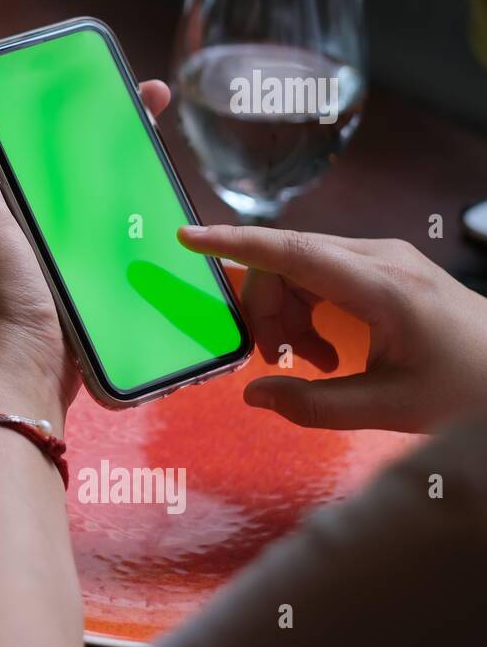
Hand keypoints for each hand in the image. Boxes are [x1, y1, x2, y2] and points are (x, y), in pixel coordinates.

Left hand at [0, 77, 172, 422]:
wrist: (22, 380)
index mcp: (4, 203)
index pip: (39, 139)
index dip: (68, 105)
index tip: (102, 76)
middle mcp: (34, 226)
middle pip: (83, 165)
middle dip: (118, 131)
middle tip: (159, 101)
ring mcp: (68, 258)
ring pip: (111, 204)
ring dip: (141, 176)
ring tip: (175, 149)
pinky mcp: (96, 287)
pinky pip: (126, 248)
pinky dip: (151, 228)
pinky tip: (181, 213)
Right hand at [179, 224, 486, 431]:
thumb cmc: (467, 390)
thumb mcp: (390, 409)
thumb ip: (315, 406)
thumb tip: (255, 396)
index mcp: (382, 286)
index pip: (292, 252)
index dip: (234, 243)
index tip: (187, 237)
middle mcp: (380, 258)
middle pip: (286, 262)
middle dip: (265, 309)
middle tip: (275, 361)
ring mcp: (383, 259)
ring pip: (299, 269)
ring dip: (286, 315)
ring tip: (307, 363)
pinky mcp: (383, 268)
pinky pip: (320, 276)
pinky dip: (306, 312)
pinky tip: (325, 353)